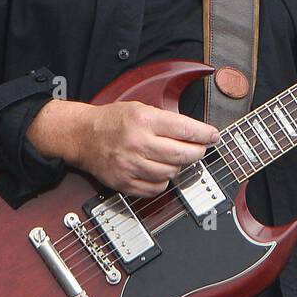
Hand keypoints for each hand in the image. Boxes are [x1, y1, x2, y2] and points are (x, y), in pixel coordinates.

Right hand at [77, 101, 220, 198]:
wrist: (83, 136)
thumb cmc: (112, 121)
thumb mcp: (140, 108)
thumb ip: (166, 120)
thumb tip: (195, 133)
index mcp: (144, 121)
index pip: (185, 130)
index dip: (205, 134)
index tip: (213, 136)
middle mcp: (138, 143)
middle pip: (182, 155)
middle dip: (198, 152)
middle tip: (200, 149)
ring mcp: (131, 165)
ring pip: (172, 173)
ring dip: (179, 167)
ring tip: (176, 159)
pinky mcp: (125, 182)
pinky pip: (156, 188)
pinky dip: (163, 180)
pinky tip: (160, 171)